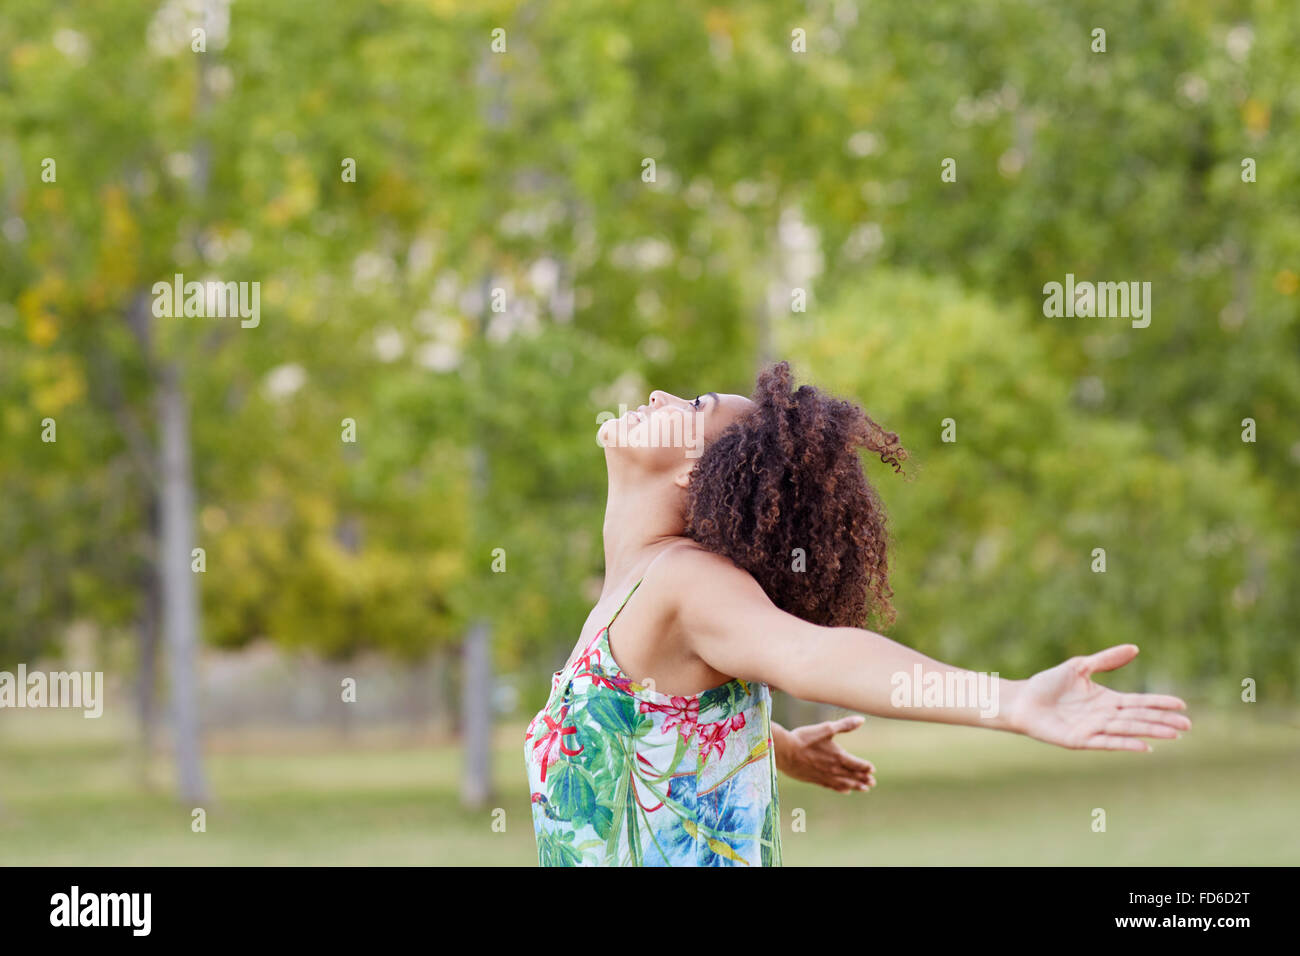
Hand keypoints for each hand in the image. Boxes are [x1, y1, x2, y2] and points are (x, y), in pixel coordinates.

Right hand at [776, 715, 876, 792]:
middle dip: (863, 779)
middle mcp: (834, 769)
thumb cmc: (805, 738)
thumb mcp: (826, 728)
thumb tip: (862, 719)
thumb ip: (845, 725)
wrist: (784, 751)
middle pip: (852, 776)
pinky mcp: (815, 780)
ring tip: (864, 789)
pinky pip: (831, 787)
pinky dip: (840, 789)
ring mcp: (824, 776)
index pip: (857, 764)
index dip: (865, 767)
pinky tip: (845, 791)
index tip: (872, 769)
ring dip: (855, 786)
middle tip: (872, 783)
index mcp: (838, 756)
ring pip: (844, 783)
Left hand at [1006, 644, 1189, 750]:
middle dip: (1163, 721)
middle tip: (1187, 725)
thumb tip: (1135, 648)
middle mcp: (1104, 716)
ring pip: (1128, 730)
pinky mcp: (1080, 740)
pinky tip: (1144, 746)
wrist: (1022, 700)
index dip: (1160, 703)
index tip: (1182, 704)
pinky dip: (1125, 744)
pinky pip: (1107, 742)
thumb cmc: (1048, 684)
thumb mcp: (1080, 667)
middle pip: (1139, 718)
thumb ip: (1106, 660)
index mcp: (1107, 700)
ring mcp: (1094, 729)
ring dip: (1150, 732)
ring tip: (1173, 734)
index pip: (1139, 702)